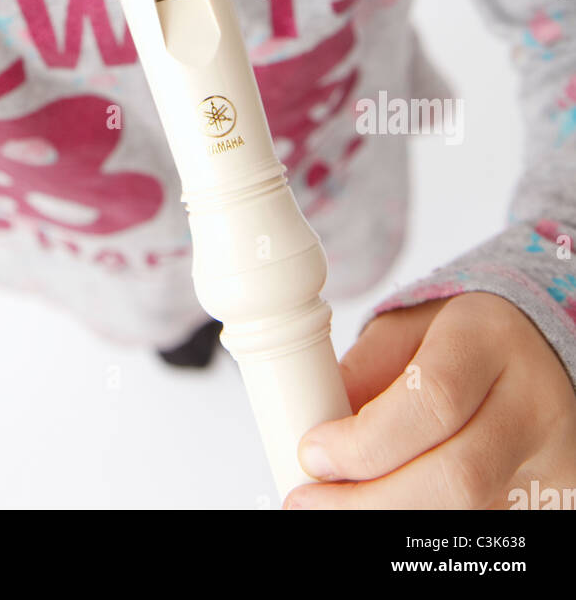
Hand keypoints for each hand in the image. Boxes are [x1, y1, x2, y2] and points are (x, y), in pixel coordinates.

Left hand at [283, 291, 575, 508]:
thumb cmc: (458, 341)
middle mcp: (534, 403)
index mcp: (489, 339)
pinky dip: (425, 525)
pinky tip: (389, 505)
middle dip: (369, 501)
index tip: (313, 454)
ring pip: (470, 515)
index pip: (432, 400)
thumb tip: (314, 433)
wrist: (534, 354)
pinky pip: (480, 527)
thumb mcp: (403, 332)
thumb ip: (361, 376)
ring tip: (342, 503)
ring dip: (392, 517)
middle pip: (457, 477)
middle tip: (308, 500)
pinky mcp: (554, 501)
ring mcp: (554, 461)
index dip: (365, 441)